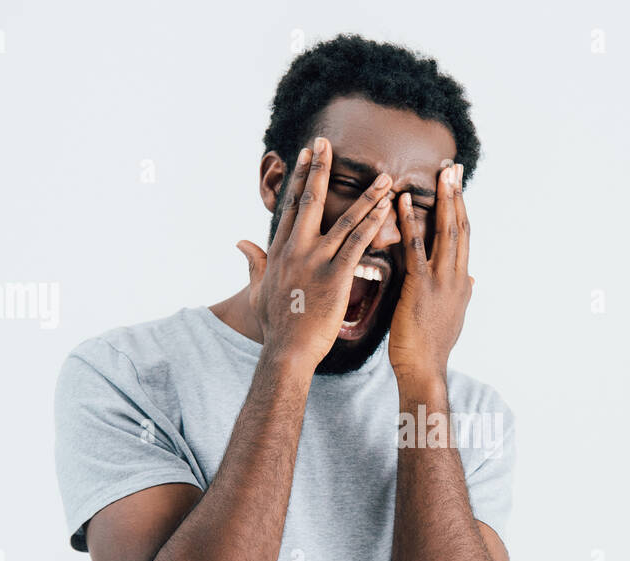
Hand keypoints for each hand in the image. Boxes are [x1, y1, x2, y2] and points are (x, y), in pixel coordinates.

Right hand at [236, 137, 392, 370]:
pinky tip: (387, 210)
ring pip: (345, 219)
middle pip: (310, 200)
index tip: (307, 155)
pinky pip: (359, 244)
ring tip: (382, 177)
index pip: (291, 205)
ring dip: (366, 196)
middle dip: (320, 169)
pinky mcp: (336, 276)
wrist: (287, 350)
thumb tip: (241, 242)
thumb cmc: (275, 325)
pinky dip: (374, 224)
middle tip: (327, 142)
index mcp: (280, 250)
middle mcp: (297, 249)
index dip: (300, 177)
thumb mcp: (257, 290)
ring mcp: (316, 260)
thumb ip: (254, 262)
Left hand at [388, 160, 472, 380]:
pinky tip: (402, 202)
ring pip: (446, 233)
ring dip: (444, 201)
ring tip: (440, 174)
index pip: (464, 238)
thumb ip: (460, 293)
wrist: (423, 370)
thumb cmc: (429, 347)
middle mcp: (458, 278)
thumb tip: (472, 280)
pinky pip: (416, 249)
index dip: (461, 209)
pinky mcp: (422, 289)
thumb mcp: (451, 316)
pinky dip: (411, 223)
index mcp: (462, 282)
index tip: (458, 185)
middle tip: (454, 167)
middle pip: (460, 227)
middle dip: (458, 196)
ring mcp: (442, 282)